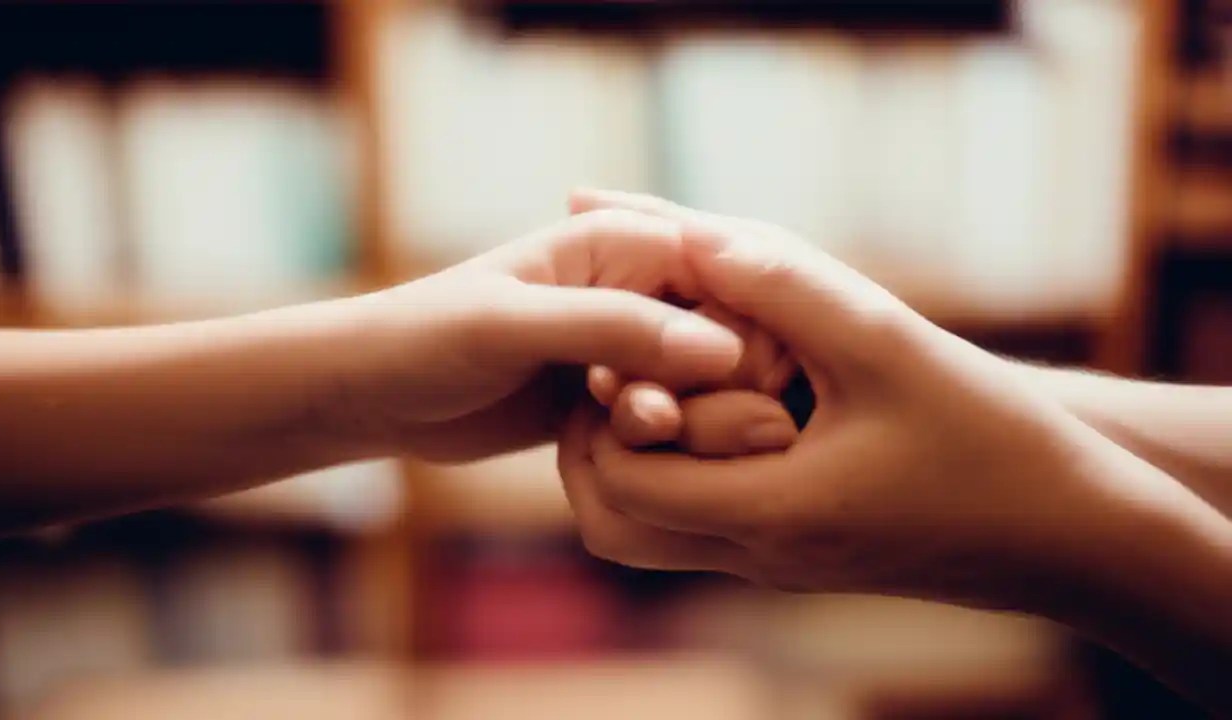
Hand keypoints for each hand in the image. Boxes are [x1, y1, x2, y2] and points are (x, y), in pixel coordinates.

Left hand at [324, 209, 744, 461]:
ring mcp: (624, 347)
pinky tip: (615, 452)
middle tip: (648, 417)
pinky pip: (664, 424)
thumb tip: (725, 350)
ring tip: (616, 429)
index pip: (724, 277)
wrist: (371, 393)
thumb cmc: (427, 338)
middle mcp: (634, 290)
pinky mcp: (611, 399)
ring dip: (676, 421)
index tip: (720, 384)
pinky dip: (655, 444)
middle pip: (722, 337)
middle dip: (704, 387)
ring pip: (700, 389)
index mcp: (621, 242)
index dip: (737, 332)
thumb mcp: (516, 325)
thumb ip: (616, 328)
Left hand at [559, 191, 1210, 616]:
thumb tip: (690, 236)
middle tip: (609, 358)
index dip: (602, 402)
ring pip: (645, 530)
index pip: (621, 476)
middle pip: (610, 518)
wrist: (1069, 531)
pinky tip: (706, 393)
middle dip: (593, 436)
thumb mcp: (887, 342)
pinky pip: (696, 522)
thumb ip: (785, 286)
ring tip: (649, 370)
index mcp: (772, 512)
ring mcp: (772, 560)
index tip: (620, 334)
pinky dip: (675, 464)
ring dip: (629, 453)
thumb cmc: (990, 438)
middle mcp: (757, 551)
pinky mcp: (795, 551)